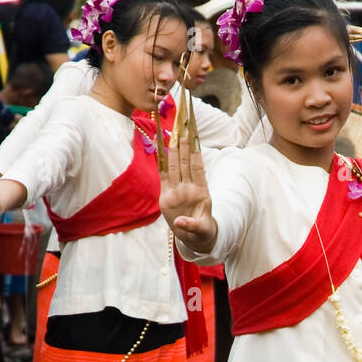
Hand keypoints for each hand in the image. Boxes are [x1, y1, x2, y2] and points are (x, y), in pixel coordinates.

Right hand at [160, 133, 215, 250]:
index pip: (197, 168)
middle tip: (182, 125)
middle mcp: (188, 188)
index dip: (194, 152)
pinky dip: (161, 161)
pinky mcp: (166, 194)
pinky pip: (163, 174)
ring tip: (172, 132)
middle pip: (184, 162)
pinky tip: (160, 148)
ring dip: (173, 149)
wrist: (193, 237)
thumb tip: (180, 223)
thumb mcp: (200, 230)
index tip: (193, 136)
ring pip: (174, 166)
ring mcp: (177, 190)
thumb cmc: (201, 231)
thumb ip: (191, 225)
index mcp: (200, 192)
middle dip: (183, 145)